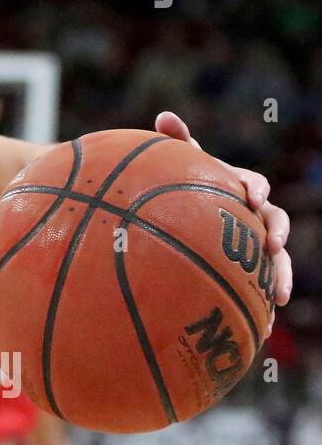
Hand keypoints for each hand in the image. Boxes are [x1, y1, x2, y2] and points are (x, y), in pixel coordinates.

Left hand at [155, 111, 291, 308]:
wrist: (180, 216)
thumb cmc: (181, 187)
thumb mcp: (176, 165)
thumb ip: (175, 143)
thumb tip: (164, 115)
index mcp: (237, 188)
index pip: (253, 185)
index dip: (255, 190)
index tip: (250, 196)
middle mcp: (251, 216)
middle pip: (274, 223)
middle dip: (277, 234)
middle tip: (272, 246)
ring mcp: (253, 245)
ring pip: (276, 261)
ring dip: (280, 276)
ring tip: (277, 296)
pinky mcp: (249, 271)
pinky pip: (260, 288)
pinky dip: (262, 305)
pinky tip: (264, 330)